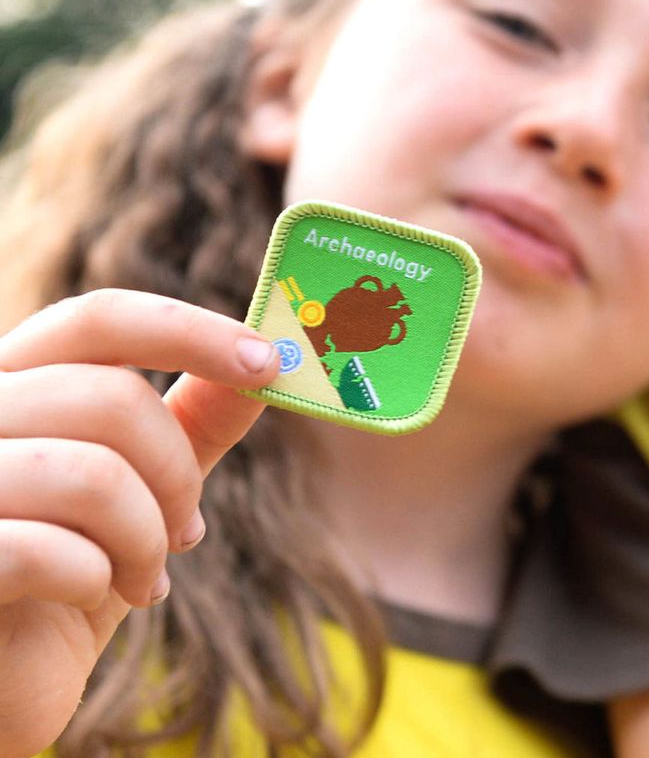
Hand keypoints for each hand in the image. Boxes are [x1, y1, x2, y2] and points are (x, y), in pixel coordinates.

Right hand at [0, 290, 275, 757]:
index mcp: (10, 387)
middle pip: (112, 399)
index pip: (96, 319)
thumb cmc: (62, 583)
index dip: (191, 332)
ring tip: (144, 579)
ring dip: (145, 538)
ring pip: (92, 474)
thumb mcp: (141, 496)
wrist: (5, 680)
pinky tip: (88, 596)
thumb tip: (264, 363)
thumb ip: (190, 427)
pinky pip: (48, 551)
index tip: (269, 364)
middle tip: (185, 533)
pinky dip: (95, 579)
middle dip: (177, 474)